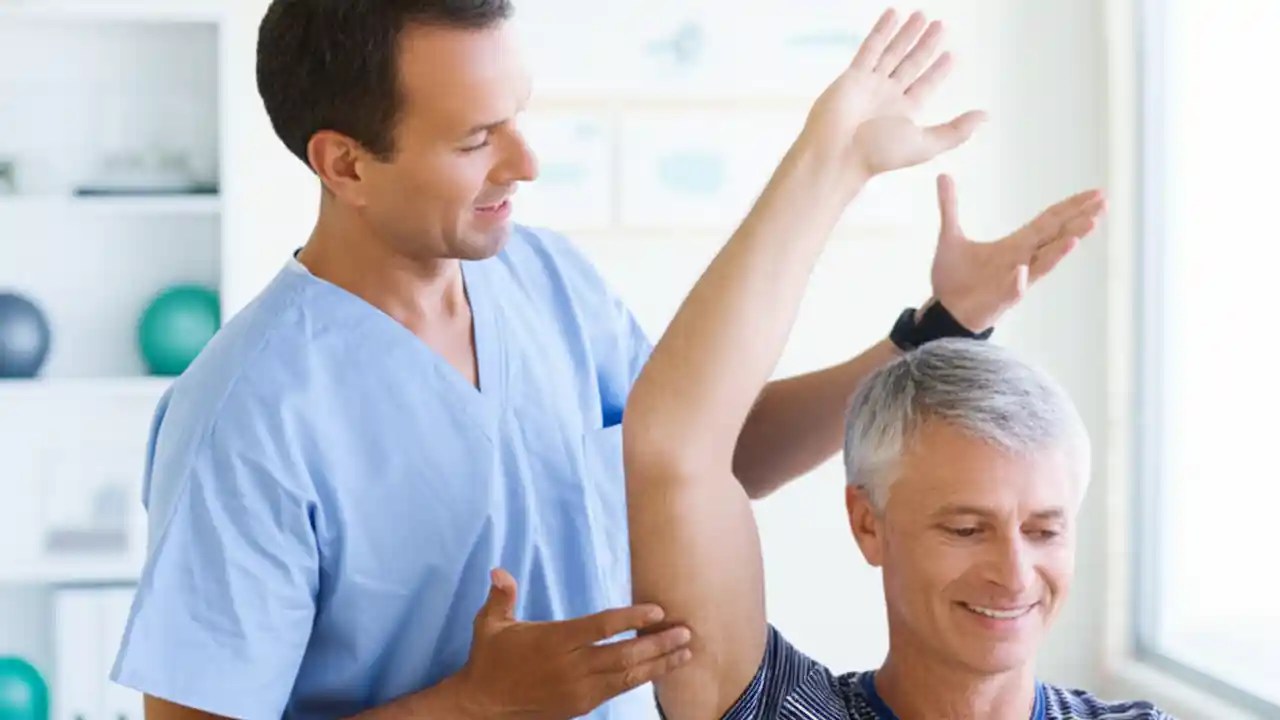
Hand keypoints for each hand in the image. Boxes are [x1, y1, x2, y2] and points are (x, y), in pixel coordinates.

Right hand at [453, 569, 692, 719]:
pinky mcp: (581, 706)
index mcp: (555, 641)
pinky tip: (659, 670)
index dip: (631, 618)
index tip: (657, 610)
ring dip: (659, 663)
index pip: (601, 627)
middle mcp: (572, 667)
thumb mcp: (490, 625)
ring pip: (627, 676)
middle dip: (658, 643)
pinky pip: (618, 690)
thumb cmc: (489, 660)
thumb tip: (498, 570)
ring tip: (685, 652)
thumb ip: (501, 597)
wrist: (483, 707)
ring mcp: (579, 690)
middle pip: (624, 654)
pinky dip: (642, 679)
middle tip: (686, 632)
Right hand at [801, 9, 986, 177]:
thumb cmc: (877, 155)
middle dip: (926, 45)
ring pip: (893, 52)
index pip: (925, 85)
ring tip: (921, 16)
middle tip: (940, 26)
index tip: (951, 56)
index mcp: (904, 112)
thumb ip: (955, 131)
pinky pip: (870, 48)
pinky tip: (893, 15)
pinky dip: (882, 31)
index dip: (938, 71)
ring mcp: (870, 84)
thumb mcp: (925, 144)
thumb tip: (985, 117)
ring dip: (907, 34)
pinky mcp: (853, 75)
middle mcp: (888, 96)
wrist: (837, 153)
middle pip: (912, 64)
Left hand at [928, 174, 1106, 330]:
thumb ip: (950, 206)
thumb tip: (943, 176)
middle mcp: (1022, 259)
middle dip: (1078, 220)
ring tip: (1080, 235)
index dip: (1070, 206)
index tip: (1095, 193)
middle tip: (1103, 204)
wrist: (944, 311)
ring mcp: (1015, 280)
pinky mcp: (1000, 299)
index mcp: (1014, 244)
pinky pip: (1012, 289)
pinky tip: (1022, 270)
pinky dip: (1018, 280)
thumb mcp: (951, 236)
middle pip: (1055, 236)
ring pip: (1043, 262)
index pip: (1048, 221)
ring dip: (1060, 250)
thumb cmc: (954, 278)